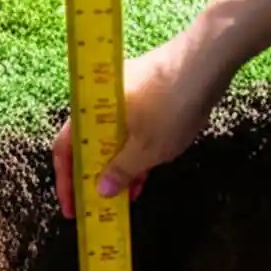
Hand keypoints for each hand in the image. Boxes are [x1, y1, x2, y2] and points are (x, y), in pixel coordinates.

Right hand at [51, 38, 231, 218]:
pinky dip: (133, 149)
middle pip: (86, 142)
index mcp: (89, 109)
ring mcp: (123, 93)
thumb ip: (122, 171)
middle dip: (93, 176)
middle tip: (99, 205)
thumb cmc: (171, 105)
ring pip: (110, 136)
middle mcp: (99, 98)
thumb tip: (100, 189)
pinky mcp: (144, 91)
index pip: (64, 150)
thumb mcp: (147, 150)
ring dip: (116, 166)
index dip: (66, 182)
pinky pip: (130, 127)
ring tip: (127, 197)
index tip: (73, 210)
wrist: (206, 60)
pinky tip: (145, 172)